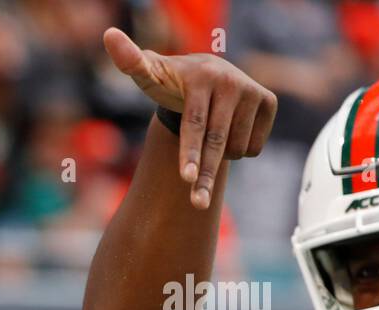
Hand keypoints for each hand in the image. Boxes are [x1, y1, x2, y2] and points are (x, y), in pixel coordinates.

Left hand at [104, 27, 276, 209]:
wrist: (206, 74)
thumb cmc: (171, 82)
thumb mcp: (150, 74)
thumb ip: (129, 61)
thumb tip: (109, 36)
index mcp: (201, 78)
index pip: (193, 125)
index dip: (190, 153)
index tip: (187, 179)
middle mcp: (231, 82)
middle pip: (215, 142)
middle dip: (205, 176)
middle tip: (197, 204)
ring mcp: (252, 92)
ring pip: (236, 148)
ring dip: (220, 156)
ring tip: (208, 132)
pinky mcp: (269, 102)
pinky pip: (253, 146)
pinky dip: (239, 150)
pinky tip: (228, 130)